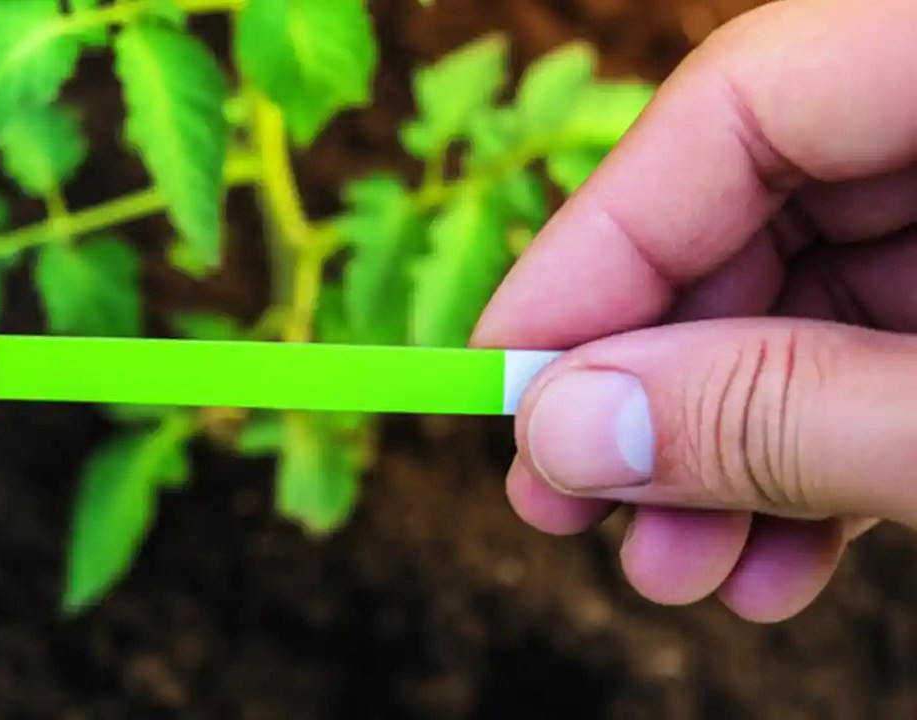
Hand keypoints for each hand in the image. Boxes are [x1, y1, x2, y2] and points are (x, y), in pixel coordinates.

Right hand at [474, 0, 916, 622]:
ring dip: (728, 449)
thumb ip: (779, 412)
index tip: (504, 385)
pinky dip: (822, 457)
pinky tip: (779, 562)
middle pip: (757, 210)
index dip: (598, 249)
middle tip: (568, 506)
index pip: (739, 103)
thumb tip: (563, 430)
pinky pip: (884, 347)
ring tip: (675, 569)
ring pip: (813, 298)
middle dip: (660, 387)